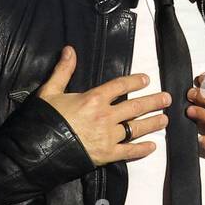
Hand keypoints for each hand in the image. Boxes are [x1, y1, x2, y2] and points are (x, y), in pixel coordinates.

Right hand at [38, 46, 169, 165]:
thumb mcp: (50, 91)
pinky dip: (142, 149)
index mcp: (94, 99)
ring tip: (165, 119)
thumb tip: (69, 50)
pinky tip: (153, 146)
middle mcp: (106, 116)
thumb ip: (63, 71)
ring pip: (137, 128)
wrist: (38, 149)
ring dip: (153, 123)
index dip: (135, 82)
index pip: (120, 86)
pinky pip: (129, 152)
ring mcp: (108, 136)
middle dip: (153, 102)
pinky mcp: (107, 154)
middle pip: (135, 107)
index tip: (146, 80)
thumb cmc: (44, 119)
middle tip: (166, 98)